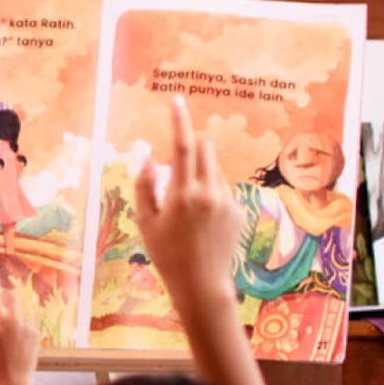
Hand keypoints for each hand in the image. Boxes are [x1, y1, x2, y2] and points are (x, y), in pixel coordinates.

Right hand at [0, 249, 38, 384]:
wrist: (10, 382)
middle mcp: (12, 318)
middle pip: (9, 295)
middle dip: (4, 299)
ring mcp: (26, 325)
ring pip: (17, 313)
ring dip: (12, 322)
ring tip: (8, 345)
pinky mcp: (35, 332)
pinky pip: (25, 325)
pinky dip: (21, 334)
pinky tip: (18, 349)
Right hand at [133, 97, 240, 314]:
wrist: (202, 284)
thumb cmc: (166, 254)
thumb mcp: (145, 222)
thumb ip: (145, 186)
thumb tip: (148, 158)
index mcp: (182, 194)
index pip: (181, 147)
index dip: (178, 120)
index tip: (176, 100)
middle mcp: (209, 192)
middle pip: (204, 149)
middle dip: (191, 147)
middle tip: (177, 169)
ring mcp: (227, 201)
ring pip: (214, 169)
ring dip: (200, 173)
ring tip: (188, 207)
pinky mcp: (238, 211)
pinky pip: (222, 189)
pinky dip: (210, 193)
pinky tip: (203, 221)